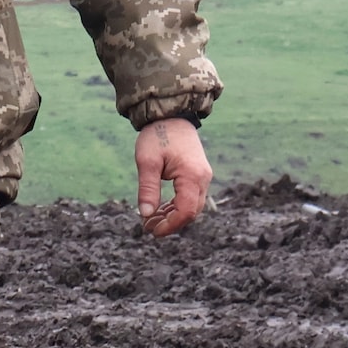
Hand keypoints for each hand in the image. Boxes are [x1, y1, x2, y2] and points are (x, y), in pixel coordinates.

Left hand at [134, 117, 211, 236]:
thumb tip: (145, 215)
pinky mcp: (198, 174)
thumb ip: (147, 189)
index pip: (186, 211)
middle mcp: (202, 178)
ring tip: (149, 220)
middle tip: (147, 227)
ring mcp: (202, 176)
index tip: (151, 231)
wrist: (171, 116)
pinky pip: (190, 197)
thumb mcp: (146, 162)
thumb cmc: (157, 136)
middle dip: (170, 223)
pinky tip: (159, 209)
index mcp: (192, 175)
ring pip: (191, 206)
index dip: (170, 225)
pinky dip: (176, 206)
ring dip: (172, 216)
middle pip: (191, 212)